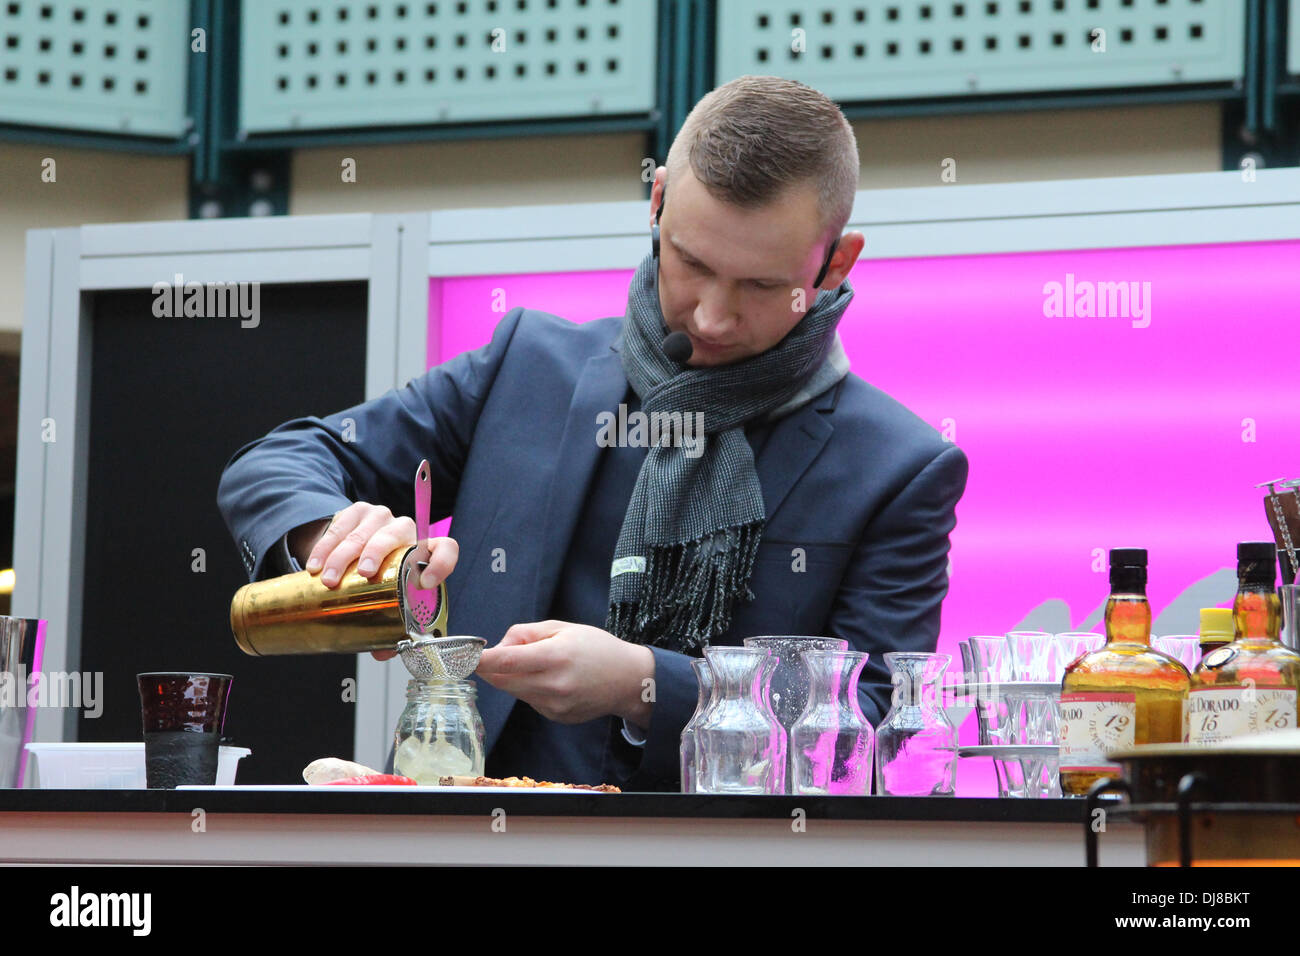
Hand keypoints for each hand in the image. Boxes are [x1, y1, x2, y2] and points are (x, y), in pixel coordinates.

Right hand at [294, 502, 458, 661]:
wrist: (357, 546)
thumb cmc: (381, 576)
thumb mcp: (390, 594)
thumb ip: (390, 624)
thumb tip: (383, 653)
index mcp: (423, 552)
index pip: (446, 549)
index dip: (441, 563)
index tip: (425, 583)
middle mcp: (406, 529)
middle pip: (395, 536)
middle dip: (376, 554)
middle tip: (363, 574)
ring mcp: (380, 517)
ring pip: (363, 532)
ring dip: (342, 555)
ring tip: (328, 579)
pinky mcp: (355, 512)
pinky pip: (338, 526)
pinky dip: (324, 547)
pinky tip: (314, 564)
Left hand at [476, 621, 655, 726]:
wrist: (629, 680)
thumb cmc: (598, 648)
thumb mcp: (563, 627)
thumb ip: (526, 633)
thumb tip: (499, 646)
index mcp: (555, 657)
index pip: (505, 661)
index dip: (479, 660)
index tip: (461, 656)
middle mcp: (552, 685)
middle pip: (501, 680)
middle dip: (491, 667)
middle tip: (496, 654)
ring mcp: (553, 705)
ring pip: (513, 691)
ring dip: (511, 677)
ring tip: (536, 664)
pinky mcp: (555, 717)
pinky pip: (528, 700)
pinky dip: (528, 689)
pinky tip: (550, 680)